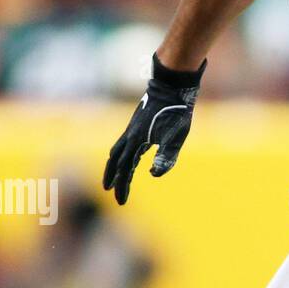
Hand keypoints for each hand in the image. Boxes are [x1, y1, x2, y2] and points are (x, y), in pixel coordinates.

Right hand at [103, 53, 205, 204]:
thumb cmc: (176, 111)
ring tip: (112, 180)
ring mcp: (132, 129)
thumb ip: (166, 155)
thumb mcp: (176, 136)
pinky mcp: (137, 126)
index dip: (123, 185)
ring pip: (116, 152)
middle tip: (111, 193)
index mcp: (137, 140)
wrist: (172, 86)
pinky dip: (121, 156)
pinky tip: (128, 161)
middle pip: (115, 161)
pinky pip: (123, 145)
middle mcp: (130, 135)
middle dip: (113, 178)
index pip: (126, 168)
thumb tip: (153, 174)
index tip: (121, 201)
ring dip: (113, 167)